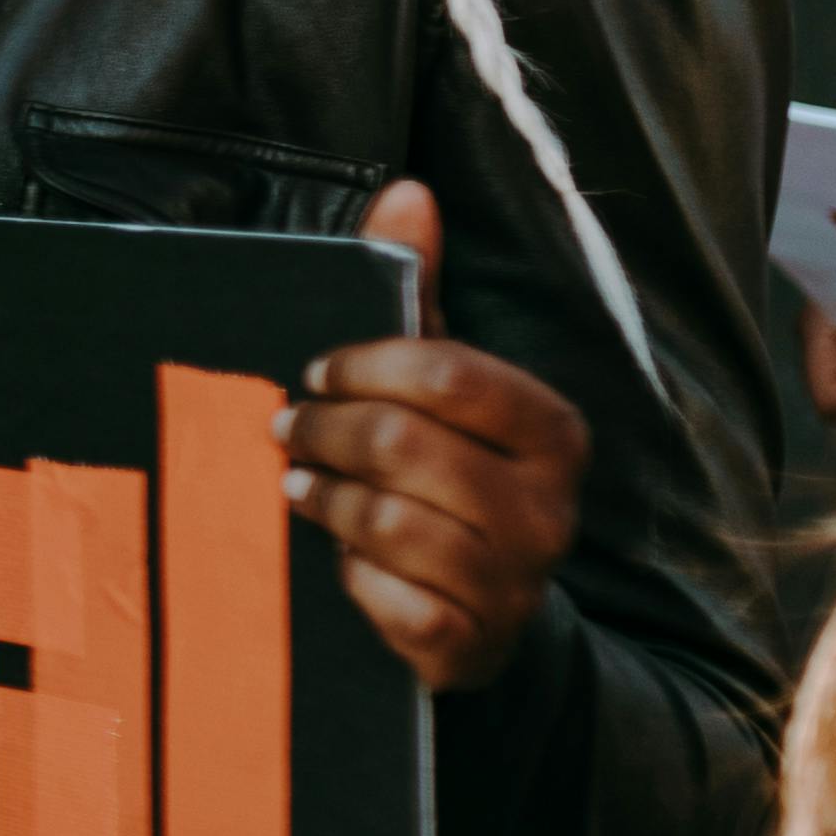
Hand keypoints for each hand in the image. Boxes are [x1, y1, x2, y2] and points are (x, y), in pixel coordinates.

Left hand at [284, 182, 590, 691]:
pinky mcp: (474, 645)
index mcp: (552, 430)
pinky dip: (352, 581)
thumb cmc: (440, 472)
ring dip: (326, 501)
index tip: (315, 371)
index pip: (448, 373)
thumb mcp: (431, 382)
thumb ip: (415, 290)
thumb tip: (408, 190)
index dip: (363, 366)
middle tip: (283, 428)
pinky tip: (337, 561)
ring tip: (298, 486)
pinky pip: (396, 606)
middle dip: (326, 432)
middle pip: (406, 446)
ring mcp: (519, 581)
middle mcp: (551, 508)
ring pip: (393, 524)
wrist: (475, 610)